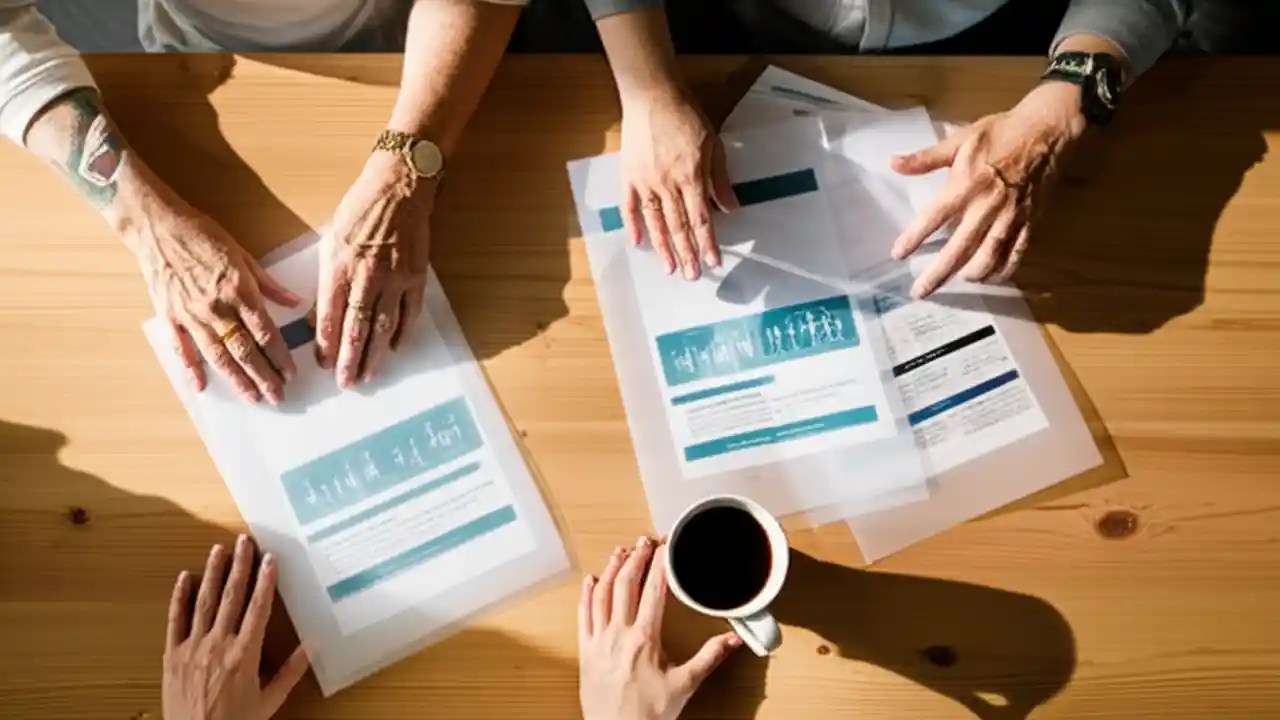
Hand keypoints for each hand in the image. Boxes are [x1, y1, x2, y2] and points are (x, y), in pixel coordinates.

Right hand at [132, 203, 301, 403]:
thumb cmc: (203, 235)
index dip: (280, 356)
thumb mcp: (244, 255)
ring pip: (218, 356)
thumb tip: (295, 302)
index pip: (266, 333)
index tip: (291, 373)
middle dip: (264, 377)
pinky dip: (191, 370)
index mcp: (239, 291)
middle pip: (245, 351)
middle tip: (278, 397)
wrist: (158, 226)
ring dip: (237, 380)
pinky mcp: (170, 317)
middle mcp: (217, 308)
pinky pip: (182, 349)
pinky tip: (201, 387)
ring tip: (253, 398)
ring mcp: (191, 315)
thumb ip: (269, 284)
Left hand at [163, 536, 309, 719]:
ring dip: (213, 573)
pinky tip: (185, 577)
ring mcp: (193, 648)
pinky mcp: (172, 655)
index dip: (265, 581)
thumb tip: (314, 645)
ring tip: (219, 549)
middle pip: (232, 597)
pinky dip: (179, 598)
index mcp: (245, 654)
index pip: (258, 608)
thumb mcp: (269, 701)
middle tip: (245, 541)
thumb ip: (290, 671)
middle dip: (240, 566)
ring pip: (204, 602)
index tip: (270, 559)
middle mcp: (219, 645)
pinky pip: (175, 621)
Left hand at [317, 153, 431, 387]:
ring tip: (368, 374)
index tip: (323, 364)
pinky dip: (402, 333)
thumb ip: (326, 283)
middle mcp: (367, 276)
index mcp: (340, 267)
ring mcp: (395, 278)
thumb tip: (317, 319)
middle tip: (345, 382)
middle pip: (356, 328)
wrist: (398, 188)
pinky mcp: (416, 276)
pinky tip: (395, 349)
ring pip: (383, 326)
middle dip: (349, 359)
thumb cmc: (360, 212)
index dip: (326, 344)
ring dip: (374, 355)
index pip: (330, 316)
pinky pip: (410, 313)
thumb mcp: (331, 243)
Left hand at [579, 537, 742, 719]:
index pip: (653, 590)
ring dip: (612, 569)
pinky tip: (590, 581)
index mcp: (644, 639)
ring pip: (602, 595)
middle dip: (636, 558)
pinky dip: (586, 595)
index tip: (665, 546)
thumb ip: (709, 657)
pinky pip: (583, 616)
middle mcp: (618, 634)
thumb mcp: (685, 686)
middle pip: (626, 584)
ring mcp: (598, 641)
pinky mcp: (585, 652)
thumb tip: (734, 639)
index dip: (660, 564)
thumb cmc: (649, 715)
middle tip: (645, 540)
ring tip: (620, 551)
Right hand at [620, 88, 737, 280]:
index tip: (713, 262)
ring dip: (663, 248)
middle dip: (687, 253)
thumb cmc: (686, 116)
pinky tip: (637, 243)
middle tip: (692, 276)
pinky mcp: (629, 176)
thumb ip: (720, 179)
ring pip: (656, 222)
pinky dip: (633, 225)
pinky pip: (630, 207)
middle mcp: (668, 185)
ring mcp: (646, 182)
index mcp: (691, 177)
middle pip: (679, 227)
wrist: (653, 96)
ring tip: (669, 269)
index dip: (708, 243)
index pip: (701, 219)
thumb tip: (731, 208)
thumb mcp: (713, 145)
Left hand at [890, 81, 1087, 297]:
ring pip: (991, 253)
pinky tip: (992, 277)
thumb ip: (927, 158)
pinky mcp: (1031, 220)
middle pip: (961, 245)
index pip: (936, 214)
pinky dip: (1005, 268)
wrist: (1048, 129)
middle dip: (939, 271)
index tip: (898, 254)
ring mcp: (1012, 215)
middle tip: (919, 291)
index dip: (915, 236)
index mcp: (968, 182)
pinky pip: (1017, 251)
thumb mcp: (961, 139)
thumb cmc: (1001, 132)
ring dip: (972, 272)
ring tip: (958, 282)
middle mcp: (989, 204)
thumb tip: (894, 164)